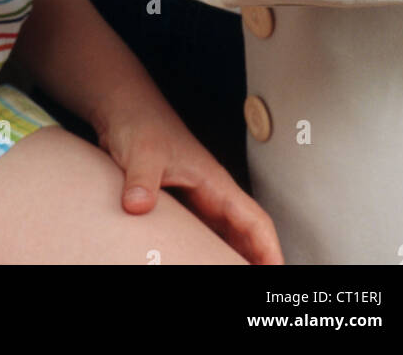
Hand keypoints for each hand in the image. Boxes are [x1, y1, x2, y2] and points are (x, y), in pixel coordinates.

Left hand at [95, 86, 283, 265]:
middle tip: (259, 290)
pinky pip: (197, 239)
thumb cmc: (141, 124)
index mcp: (215, 183)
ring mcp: (195, 204)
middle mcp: (210, 196)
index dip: (269, 249)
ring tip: (234, 279)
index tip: (278, 272)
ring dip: (230, 259)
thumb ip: (142, 179)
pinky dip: (202, 255)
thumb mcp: (143, 152)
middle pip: (244, 237)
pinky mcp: (178, 209)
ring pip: (222, 239)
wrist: (124, 111)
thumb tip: (137, 206)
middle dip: (255, 262)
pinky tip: (195, 266)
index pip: (255, 221)